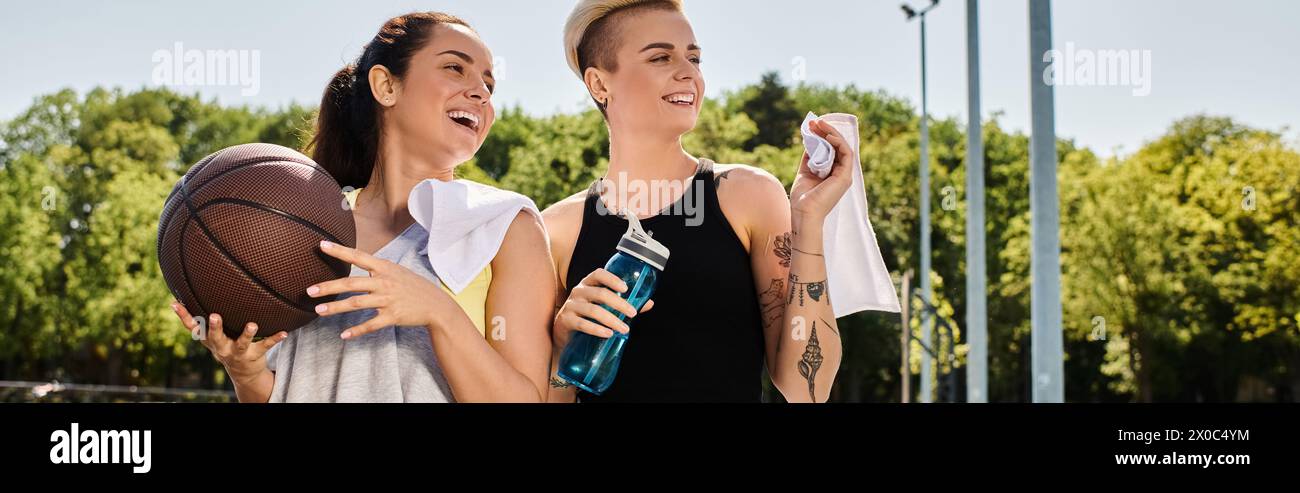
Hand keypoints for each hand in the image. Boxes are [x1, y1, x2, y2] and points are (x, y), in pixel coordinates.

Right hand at [171, 301, 284, 383]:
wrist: (243, 372)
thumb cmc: (225, 345)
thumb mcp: (210, 337)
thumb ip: (198, 321)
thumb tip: (176, 299)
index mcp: (210, 340)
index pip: (193, 328)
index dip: (184, 316)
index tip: (175, 304)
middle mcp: (222, 347)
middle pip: (216, 337)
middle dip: (215, 327)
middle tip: (215, 316)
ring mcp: (239, 352)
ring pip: (241, 343)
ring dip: (246, 334)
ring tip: (252, 324)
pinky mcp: (255, 354)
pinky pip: (266, 346)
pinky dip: (275, 339)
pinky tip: (284, 333)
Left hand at [310, 240, 454, 339]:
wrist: (436, 305)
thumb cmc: (414, 286)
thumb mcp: (397, 271)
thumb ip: (377, 268)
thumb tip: (359, 261)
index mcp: (384, 268)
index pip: (358, 256)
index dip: (339, 251)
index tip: (322, 245)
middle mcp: (384, 283)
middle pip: (351, 283)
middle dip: (329, 287)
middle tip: (309, 290)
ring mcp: (388, 300)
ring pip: (356, 304)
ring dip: (336, 308)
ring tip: (319, 310)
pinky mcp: (392, 317)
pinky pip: (370, 324)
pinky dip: (356, 330)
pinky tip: (344, 335)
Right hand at [553, 269, 653, 346]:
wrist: (564, 335)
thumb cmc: (588, 317)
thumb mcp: (604, 308)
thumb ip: (625, 305)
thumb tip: (649, 303)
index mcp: (588, 284)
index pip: (598, 274)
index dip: (612, 279)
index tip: (626, 288)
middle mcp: (578, 291)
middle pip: (600, 294)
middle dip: (619, 304)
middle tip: (633, 314)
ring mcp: (570, 306)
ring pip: (593, 310)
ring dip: (612, 320)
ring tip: (624, 329)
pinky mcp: (565, 320)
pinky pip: (582, 324)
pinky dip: (597, 329)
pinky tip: (608, 334)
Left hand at [790, 119, 854, 220]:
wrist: (804, 214)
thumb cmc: (803, 198)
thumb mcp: (805, 172)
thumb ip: (810, 158)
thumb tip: (810, 142)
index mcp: (833, 173)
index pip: (833, 149)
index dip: (824, 136)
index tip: (812, 126)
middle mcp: (841, 173)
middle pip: (838, 146)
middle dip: (827, 131)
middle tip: (815, 121)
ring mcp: (845, 175)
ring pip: (843, 147)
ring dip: (831, 133)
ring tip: (819, 124)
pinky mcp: (845, 177)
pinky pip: (846, 154)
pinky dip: (838, 142)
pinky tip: (826, 136)